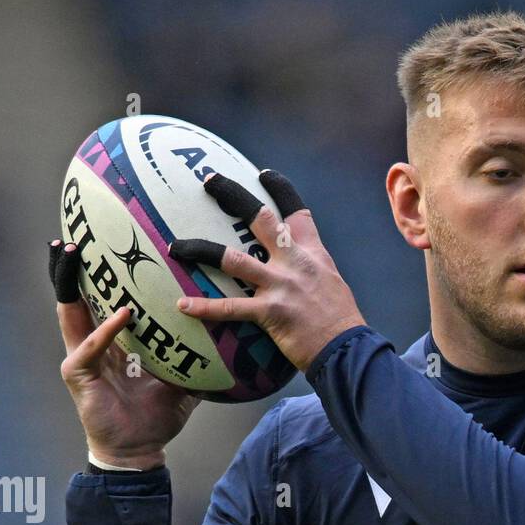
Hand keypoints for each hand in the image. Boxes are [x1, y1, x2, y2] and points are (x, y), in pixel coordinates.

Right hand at [49, 239, 200, 467]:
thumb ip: (196, 359)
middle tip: (75, 239)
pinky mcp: (78, 375)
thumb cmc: (155, 419)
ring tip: (74, 255)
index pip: (100, 302)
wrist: (140, 451)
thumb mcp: (181, 382)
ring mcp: (81, 358)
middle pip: (77, 299)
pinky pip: (91, 346)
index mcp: (110, 344)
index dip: (98, 276)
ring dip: (71, 284)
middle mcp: (91, 345)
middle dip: (72, 269)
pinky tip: (122, 314)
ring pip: (70, 313)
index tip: (101, 245)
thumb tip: (229, 342)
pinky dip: (106, 329)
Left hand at [169, 170, 365, 373]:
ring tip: (177, 248)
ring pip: (232, 259)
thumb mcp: (333, 284)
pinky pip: (229, 308)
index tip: (263, 175)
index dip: (279, 189)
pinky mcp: (269, 312)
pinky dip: (205, 308)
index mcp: (312, 253)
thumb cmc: (342, 322)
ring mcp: (279, 285)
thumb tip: (300, 272)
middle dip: (232, 195)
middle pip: (259, 218)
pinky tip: (183, 305)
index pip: (295, 211)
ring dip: (200, 251)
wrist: (347, 348)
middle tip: (209, 182)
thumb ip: (312, 271)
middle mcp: (293, 261)